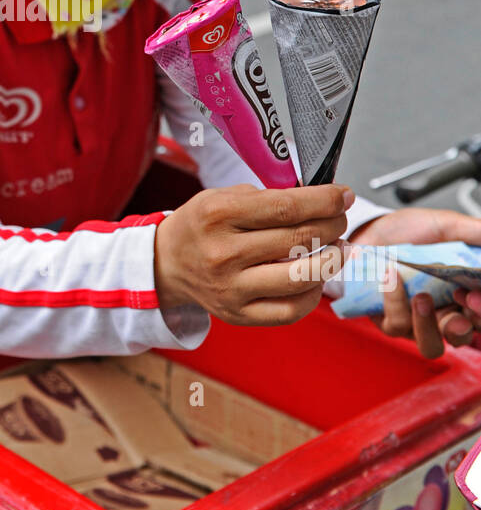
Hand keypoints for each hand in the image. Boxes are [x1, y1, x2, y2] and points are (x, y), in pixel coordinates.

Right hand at [154, 182, 351, 326]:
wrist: (167, 263)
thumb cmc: (202, 225)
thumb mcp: (222, 196)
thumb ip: (266, 197)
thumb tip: (320, 200)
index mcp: (218, 214)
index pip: (288, 207)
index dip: (324, 201)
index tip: (342, 195)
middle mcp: (223, 253)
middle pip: (299, 238)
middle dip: (333, 224)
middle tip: (340, 217)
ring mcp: (230, 288)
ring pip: (301, 278)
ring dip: (331, 260)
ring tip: (337, 248)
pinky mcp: (238, 314)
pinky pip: (290, 310)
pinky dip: (313, 294)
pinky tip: (316, 277)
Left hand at [349, 207, 480, 355]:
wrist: (373, 228)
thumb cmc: (413, 231)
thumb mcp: (448, 225)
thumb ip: (475, 234)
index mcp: (464, 295)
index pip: (479, 317)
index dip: (480, 312)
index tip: (474, 295)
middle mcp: (443, 314)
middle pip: (461, 337)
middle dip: (462, 327)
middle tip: (460, 298)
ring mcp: (415, 322)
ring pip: (430, 346)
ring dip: (428, 323)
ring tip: (421, 296)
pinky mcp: (389, 321)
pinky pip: (396, 325)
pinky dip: (395, 301)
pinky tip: (391, 275)